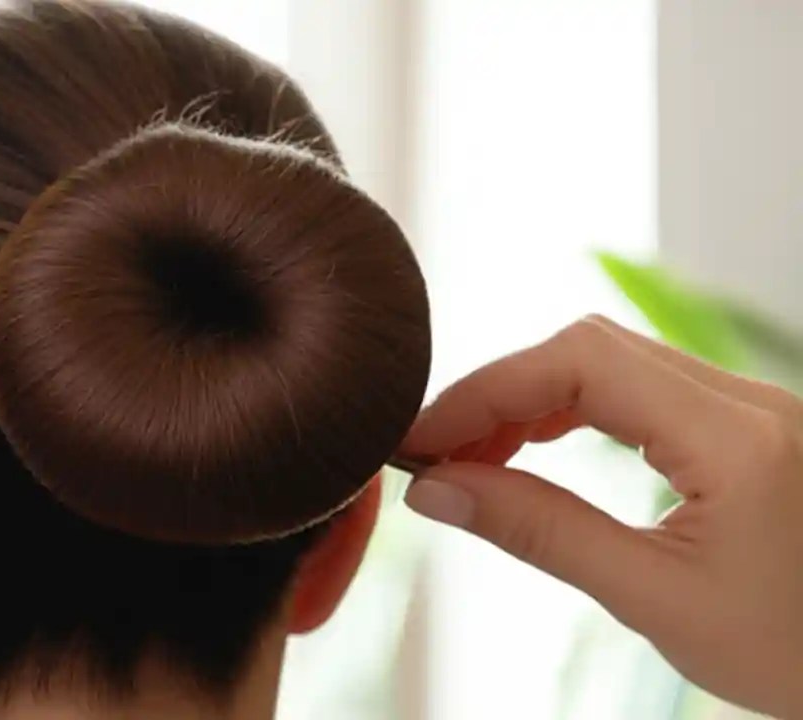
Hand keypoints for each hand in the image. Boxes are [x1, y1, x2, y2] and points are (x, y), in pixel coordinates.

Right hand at [402, 315, 802, 717]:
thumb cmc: (793, 653)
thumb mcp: (653, 600)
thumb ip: (540, 532)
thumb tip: (436, 491)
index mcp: (736, 438)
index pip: (580, 364)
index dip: (486, 391)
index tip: (422, 441)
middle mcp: (749, 401)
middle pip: (589, 347)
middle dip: (500, 391)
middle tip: (439, 453)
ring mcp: (751, 406)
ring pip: (611, 359)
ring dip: (532, 397)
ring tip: (477, 456)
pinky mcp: (744, 424)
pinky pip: (639, 385)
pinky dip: (572, 407)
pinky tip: (535, 446)